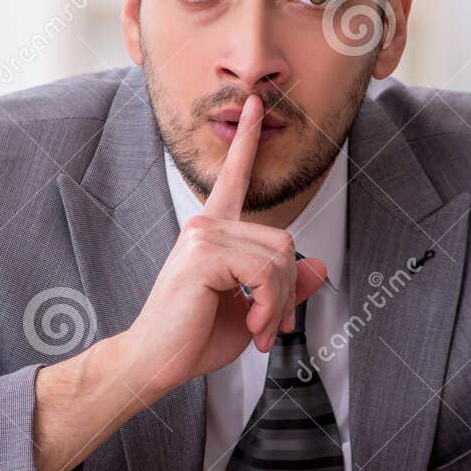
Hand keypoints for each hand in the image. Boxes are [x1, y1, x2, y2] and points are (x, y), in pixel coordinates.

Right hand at [117, 94, 327, 397]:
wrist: (153, 363)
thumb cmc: (190, 338)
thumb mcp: (253, 312)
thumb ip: (284, 288)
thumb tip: (317, 266)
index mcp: (213, 233)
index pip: (233, 178)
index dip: (247, 142)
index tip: (255, 107)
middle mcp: (206, 225)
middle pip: (284, 240)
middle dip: (289, 290)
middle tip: (274, 326)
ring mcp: (202, 234)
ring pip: (279, 256)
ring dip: (280, 303)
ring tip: (260, 329)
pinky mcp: (204, 253)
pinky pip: (264, 272)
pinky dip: (270, 304)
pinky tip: (253, 324)